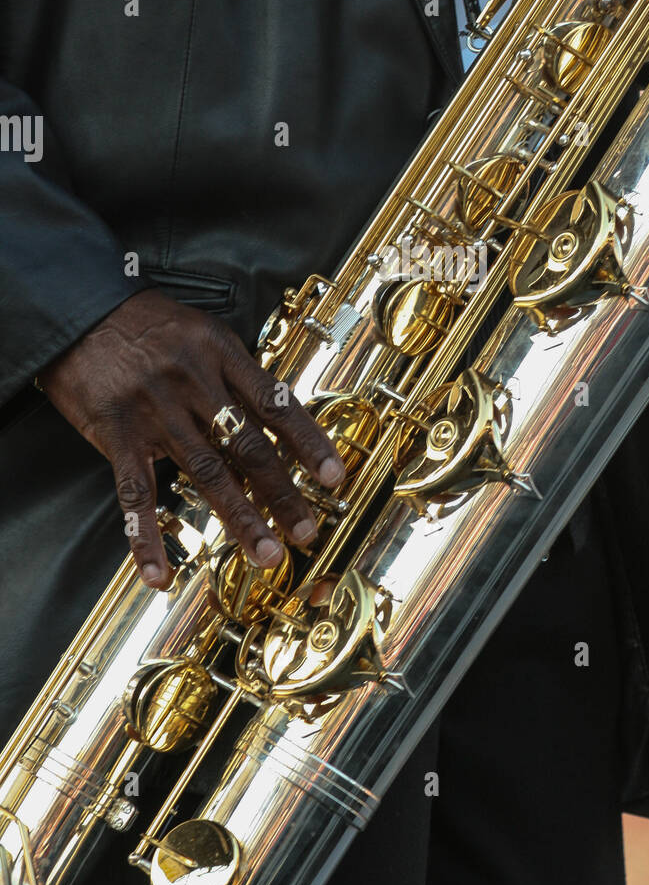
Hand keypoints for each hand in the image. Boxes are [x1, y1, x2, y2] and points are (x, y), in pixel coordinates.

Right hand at [38, 290, 344, 588]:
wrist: (78, 311)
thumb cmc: (147, 323)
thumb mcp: (201, 331)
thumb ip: (234, 373)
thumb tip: (273, 419)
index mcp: (221, 354)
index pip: (276, 403)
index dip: (308, 441)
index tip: (333, 475)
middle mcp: (194, 384)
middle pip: (248, 446)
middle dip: (281, 493)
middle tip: (306, 531)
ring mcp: (156, 411)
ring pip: (205, 473)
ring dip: (239, 518)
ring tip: (265, 553)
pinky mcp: (118, 434)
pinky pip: (135, 494)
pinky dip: (146, 537)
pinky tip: (160, 573)